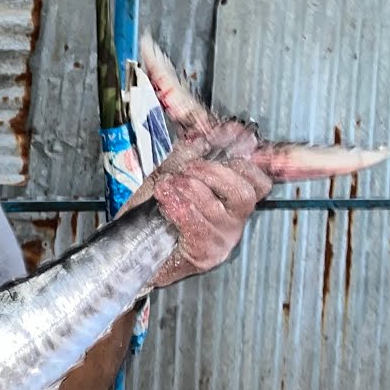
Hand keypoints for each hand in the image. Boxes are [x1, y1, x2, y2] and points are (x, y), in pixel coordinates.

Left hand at [117, 120, 272, 289]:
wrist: (130, 250)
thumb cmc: (151, 215)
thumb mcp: (168, 176)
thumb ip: (185, 156)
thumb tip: (201, 134)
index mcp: (232, 200)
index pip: (259, 180)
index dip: (244, 160)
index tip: (222, 145)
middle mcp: (234, 221)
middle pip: (244, 192)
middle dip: (213, 173)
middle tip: (187, 169)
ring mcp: (221, 239)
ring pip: (218, 208)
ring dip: (189, 189)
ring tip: (167, 186)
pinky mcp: (205, 255)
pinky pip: (198, 227)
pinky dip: (179, 208)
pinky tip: (165, 201)